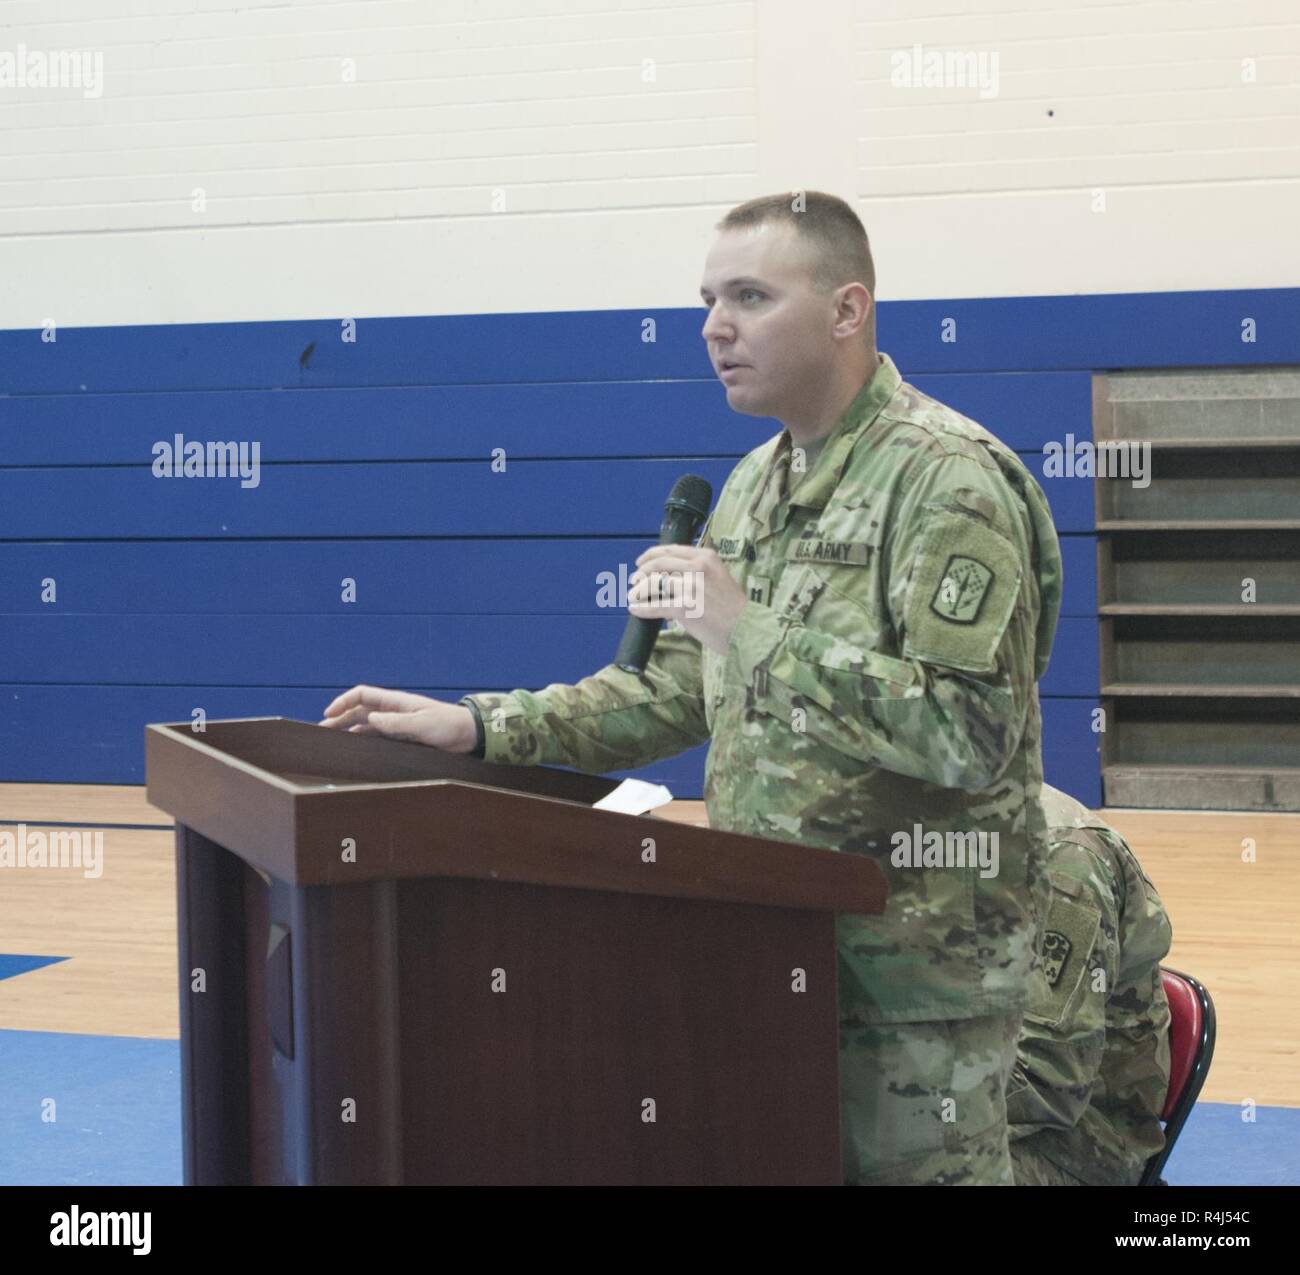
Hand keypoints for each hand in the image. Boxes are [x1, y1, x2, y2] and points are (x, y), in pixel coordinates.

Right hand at [319, 685, 477, 752]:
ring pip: (366, 726)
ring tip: (334, 744)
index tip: (328, 714)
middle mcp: (392, 711)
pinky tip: (356, 751)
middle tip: (322, 733)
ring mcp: (396, 725)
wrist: (468, 735)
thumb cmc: (448, 725)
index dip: (343, 702)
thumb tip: (371, 719)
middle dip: (339, 719)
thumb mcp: (422, 724)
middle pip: (359, 712)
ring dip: (349, 732)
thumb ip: (397, 723)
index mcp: (395, 702)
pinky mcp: (402, 738)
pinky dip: (365, 742)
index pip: (362, 695)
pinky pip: (378, 738)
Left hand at [627, 544, 747, 654]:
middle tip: (633, 580)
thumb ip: (696, 572)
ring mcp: (691, 587)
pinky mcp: (685, 607)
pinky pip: (656, 606)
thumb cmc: (732, 607)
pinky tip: (635, 609)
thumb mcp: (717, 577)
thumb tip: (667, 577)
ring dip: (639, 590)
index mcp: (705, 557)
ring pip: (654, 583)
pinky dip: (642, 607)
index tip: (640, 562)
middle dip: (642, 572)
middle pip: (659, 564)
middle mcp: (698, 568)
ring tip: (632, 596)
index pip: (671, 550)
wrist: (745, 628)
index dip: (651, 555)